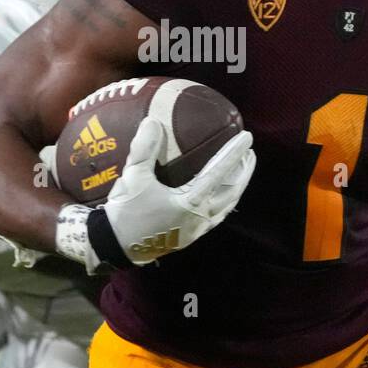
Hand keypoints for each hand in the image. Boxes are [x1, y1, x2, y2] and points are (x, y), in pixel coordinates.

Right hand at [102, 117, 254, 263]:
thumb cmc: (126, 212)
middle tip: (250, 153)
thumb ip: (144, 149)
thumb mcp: (133, 178)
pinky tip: (223, 194)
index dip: (233, 153)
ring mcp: (197, 229)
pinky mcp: (191, 235)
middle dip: (244, 172)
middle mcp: (199, 217)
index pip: (218, 173)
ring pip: (227, 205)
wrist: (117, 246)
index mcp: (189, 203)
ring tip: (242, 171)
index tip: (247, 137)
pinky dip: (226, 201)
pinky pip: (218, 215)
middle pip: (232, 192)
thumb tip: (153, 121)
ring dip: (238, 187)